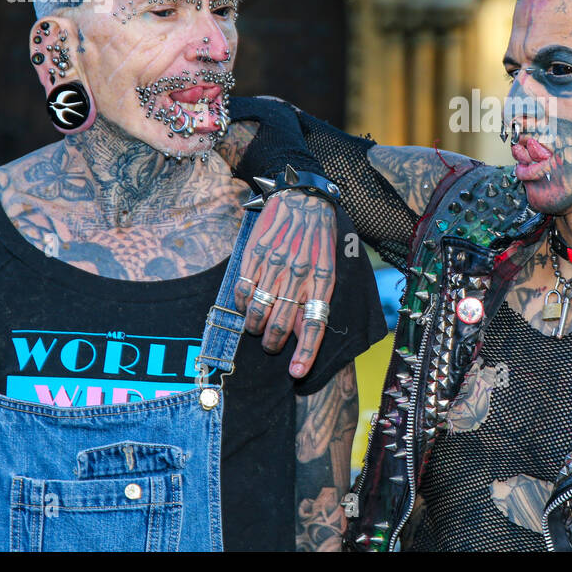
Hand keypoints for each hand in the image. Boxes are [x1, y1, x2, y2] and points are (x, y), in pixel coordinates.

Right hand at [233, 191, 337, 374]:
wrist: (302, 199)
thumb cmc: (318, 238)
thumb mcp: (328, 268)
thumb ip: (315, 299)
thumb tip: (301, 334)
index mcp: (322, 279)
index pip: (314, 325)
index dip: (305, 352)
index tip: (297, 372)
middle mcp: (298, 275)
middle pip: (281, 323)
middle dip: (273, 344)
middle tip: (272, 347)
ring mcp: (274, 266)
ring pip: (258, 311)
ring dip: (256, 328)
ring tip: (257, 329)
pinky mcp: (255, 257)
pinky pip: (243, 291)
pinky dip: (243, 306)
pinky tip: (247, 306)